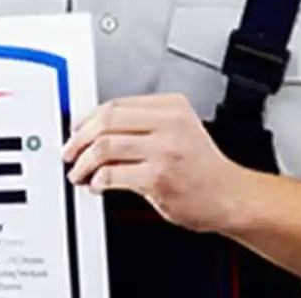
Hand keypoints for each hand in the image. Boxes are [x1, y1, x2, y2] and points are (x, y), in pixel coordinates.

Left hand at [62, 94, 252, 233]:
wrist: (230, 197)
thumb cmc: (202, 167)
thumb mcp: (180, 129)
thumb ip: (144, 122)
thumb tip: (96, 127)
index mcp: (172, 106)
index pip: (116, 104)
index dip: (88, 118)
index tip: (77, 130)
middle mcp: (169, 124)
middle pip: (106, 120)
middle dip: (79, 137)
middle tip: (70, 151)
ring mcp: (164, 151)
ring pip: (105, 146)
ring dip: (84, 162)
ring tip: (80, 171)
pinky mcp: (158, 178)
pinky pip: (113, 174)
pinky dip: (97, 180)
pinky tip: (97, 184)